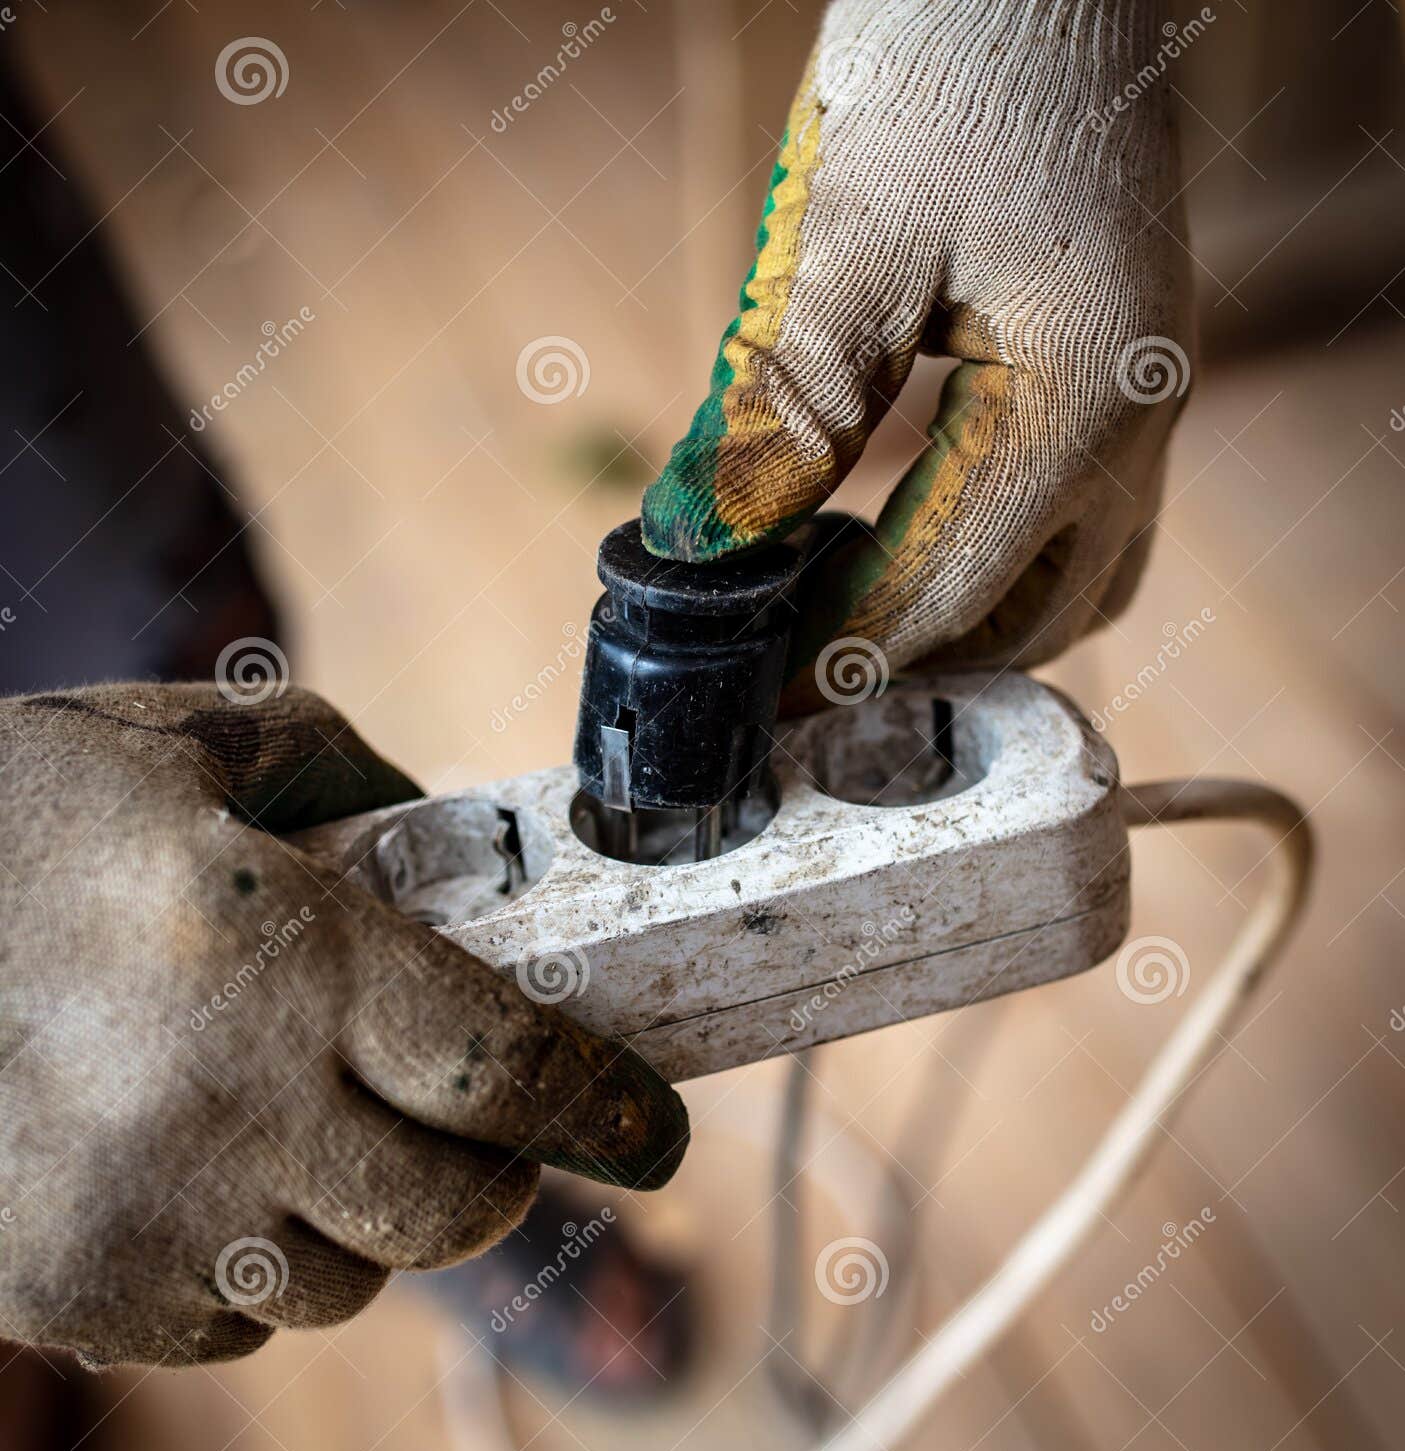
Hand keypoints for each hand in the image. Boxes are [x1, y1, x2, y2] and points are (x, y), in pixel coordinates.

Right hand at [0, 683, 686, 1366]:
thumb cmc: (2, 829)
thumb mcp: (176, 748)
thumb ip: (341, 777)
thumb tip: (460, 840)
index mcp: (273, 947)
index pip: (508, 1066)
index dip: (608, 1108)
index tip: (655, 1129)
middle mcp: (224, 1100)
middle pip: (455, 1207)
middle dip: (501, 1176)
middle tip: (493, 1134)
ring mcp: (143, 1217)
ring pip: (350, 1286)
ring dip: (371, 1225)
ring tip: (315, 1140)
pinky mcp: (71, 1296)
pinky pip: (235, 1325)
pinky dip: (257, 1267)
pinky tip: (206, 1181)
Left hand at [643, 0, 1192, 692]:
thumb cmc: (960, 56)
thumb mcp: (850, 237)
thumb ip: (784, 407)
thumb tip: (702, 541)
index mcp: (1082, 401)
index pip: (947, 592)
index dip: (845, 660)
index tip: (761, 702)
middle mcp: (1140, 417)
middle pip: (1036, 619)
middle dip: (918, 664)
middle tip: (803, 675)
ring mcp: (1148, 390)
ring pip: (1081, 580)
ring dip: (973, 625)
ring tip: (860, 628)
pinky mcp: (1126, 360)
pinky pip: (1087, 514)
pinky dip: (1004, 558)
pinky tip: (921, 534)